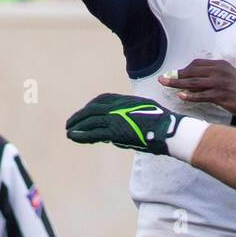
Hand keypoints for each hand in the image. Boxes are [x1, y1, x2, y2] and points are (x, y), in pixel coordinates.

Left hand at [65, 92, 184, 155]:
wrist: (166, 130)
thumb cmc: (161, 121)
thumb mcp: (145, 108)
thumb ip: (131, 111)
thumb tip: (123, 120)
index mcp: (125, 100)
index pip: (101, 100)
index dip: (90, 106)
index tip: (84, 112)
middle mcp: (117, 106)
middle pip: (91, 110)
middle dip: (79, 116)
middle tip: (70, 123)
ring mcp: (114, 118)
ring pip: (89, 121)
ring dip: (77, 126)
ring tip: (69, 131)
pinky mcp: (114, 132)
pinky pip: (92, 133)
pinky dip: (81, 135)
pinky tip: (74, 137)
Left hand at [158, 59, 235, 121]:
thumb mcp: (229, 78)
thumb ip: (213, 77)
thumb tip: (191, 83)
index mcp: (221, 65)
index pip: (197, 64)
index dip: (184, 69)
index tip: (175, 75)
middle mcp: (220, 71)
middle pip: (192, 71)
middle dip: (176, 75)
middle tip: (163, 79)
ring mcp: (221, 83)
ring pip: (194, 82)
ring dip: (177, 84)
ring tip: (166, 85)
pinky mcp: (221, 95)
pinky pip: (201, 95)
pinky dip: (190, 96)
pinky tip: (181, 97)